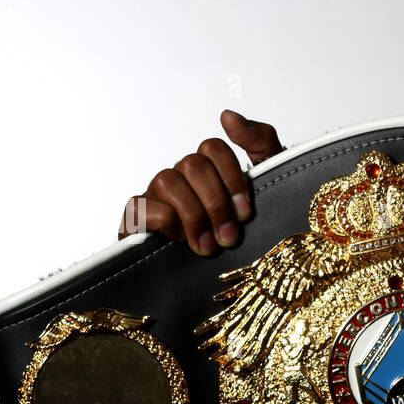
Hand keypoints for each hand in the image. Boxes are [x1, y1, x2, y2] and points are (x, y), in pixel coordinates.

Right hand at [117, 110, 284, 255]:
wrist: (223, 287)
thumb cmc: (246, 238)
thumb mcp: (268, 191)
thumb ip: (260, 145)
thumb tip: (227, 116)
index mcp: (209, 171)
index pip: (212, 147)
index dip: (232, 178)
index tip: (247, 213)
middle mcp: (181, 179)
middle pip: (193, 163)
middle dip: (217, 203)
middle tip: (231, 237)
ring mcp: (156, 198)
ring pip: (168, 180)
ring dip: (194, 216)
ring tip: (209, 247)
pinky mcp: (136, 222)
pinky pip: (139, 206)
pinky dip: (164, 222)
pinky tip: (180, 241)